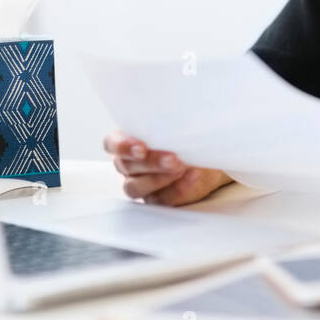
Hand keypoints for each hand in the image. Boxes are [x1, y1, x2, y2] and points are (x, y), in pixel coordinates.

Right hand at [103, 130, 233, 205]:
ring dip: (160, 178)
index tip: (141, 147)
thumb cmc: (186, 136)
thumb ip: (173, 124)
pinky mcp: (157, 199)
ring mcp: (140, 185)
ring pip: (136, 187)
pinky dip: (179, 188)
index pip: (112, 143)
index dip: (122, 146)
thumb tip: (181, 120)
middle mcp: (128, 165)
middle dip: (151, 162)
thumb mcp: (181, 125)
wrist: (207, 157)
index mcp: (127, 141)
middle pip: (127, 166)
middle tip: (172, 159)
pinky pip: (163, 199)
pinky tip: (192, 177)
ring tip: (182, 168)